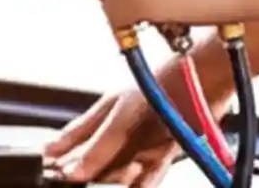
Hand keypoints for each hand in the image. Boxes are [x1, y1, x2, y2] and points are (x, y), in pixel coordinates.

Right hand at [44, 47, 233, 185]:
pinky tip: (140, 181)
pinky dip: (144, 182)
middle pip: (96, 164)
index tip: (54, 173)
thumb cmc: (161, 82)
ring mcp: (140, 144)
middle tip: (88, 178)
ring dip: (120, 178)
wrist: (203, 80)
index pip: (72, 141)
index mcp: (102, 115)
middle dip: (93, 173)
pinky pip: (147, 176)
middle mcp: (119, 131)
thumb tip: (73, 172)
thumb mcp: (121, 114)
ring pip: (120, 173)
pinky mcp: (161, 154)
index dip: (61, 157)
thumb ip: (99, 145)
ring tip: (128, 172)